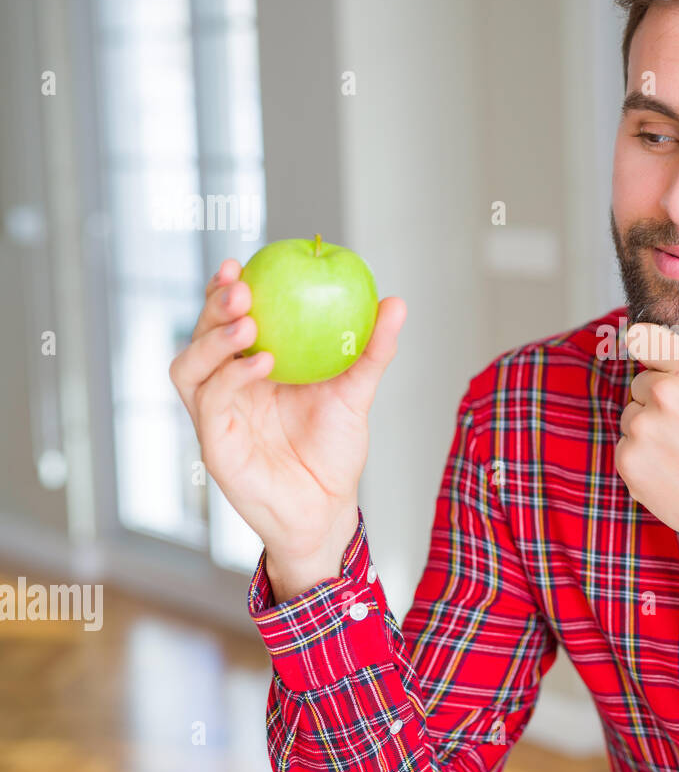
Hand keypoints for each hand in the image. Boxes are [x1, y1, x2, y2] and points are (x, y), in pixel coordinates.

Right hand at [168, 258, 405, 596]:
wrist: (329, 509)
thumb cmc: (336, 450)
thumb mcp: (356, 392)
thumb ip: (371, 350)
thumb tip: (395, 301)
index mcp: (250, 368)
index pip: (226, 320)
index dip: (226, 289)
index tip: (243, 262)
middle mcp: (225, 388)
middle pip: (200, 335)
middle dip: (213, 306)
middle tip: (241, 286)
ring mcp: (215, 417)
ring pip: (189, 366)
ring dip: (213, 339)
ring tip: (249, 322)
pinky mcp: (215, 446)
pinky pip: (210, 403)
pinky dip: (232, 377)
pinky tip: (263, 363)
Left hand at [615, 268, 678, 587]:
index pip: (640, 339)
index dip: (654, 354)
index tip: (669, 370)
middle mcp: (662, 396)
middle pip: (640, 381)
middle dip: (661, 396)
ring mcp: (641, 432)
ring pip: (632, 414)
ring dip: (652, 426)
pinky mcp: (627, 463)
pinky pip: (625, 445)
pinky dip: (643, 456)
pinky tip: (676, 467)